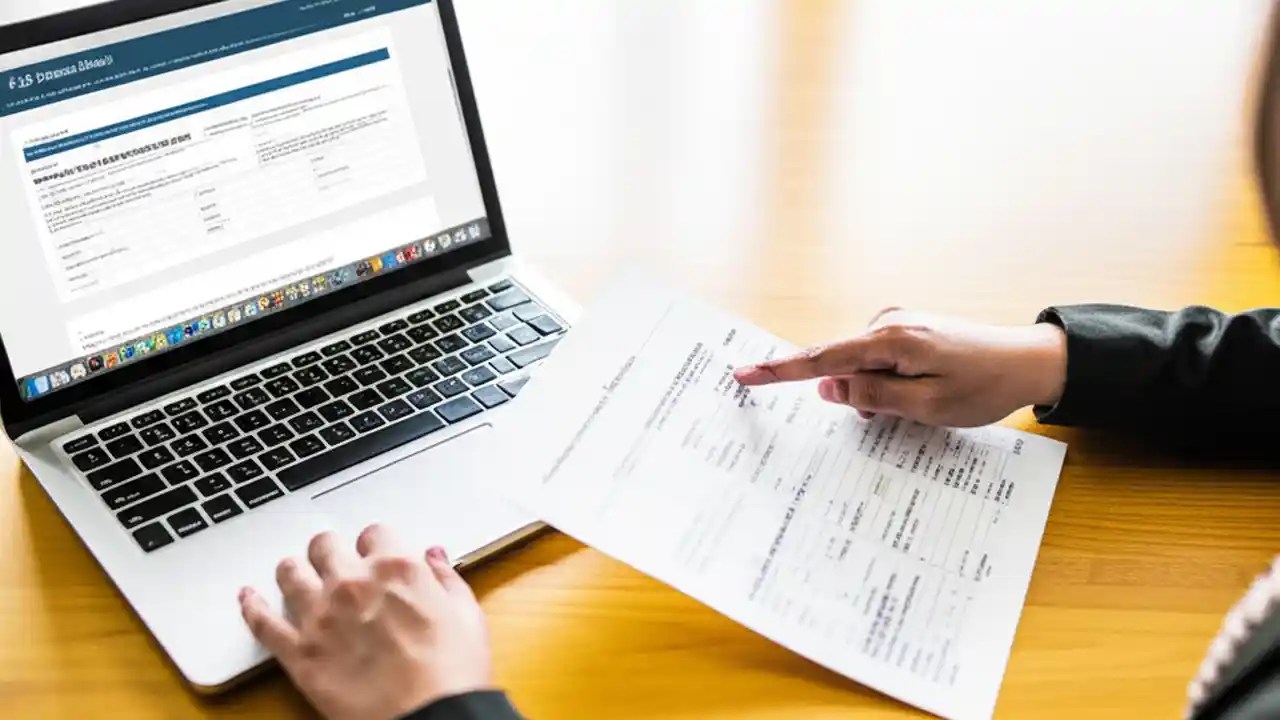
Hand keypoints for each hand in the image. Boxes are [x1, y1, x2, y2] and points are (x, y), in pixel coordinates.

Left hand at [239, 526, 493, 719]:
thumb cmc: (452, 674)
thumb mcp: (467, 616)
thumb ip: (446, 580)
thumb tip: (435, 559)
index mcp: (397, 569)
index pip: (374, 533)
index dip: (375, 543)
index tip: (375, 552)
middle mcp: (353, 584)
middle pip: (325, 546)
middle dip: (330, 550)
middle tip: (332, 559)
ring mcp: (320, 616)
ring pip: (290, 573)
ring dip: (292, 569)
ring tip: (292, 571)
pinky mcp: (299, 653)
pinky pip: (263, 621)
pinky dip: (252, 606)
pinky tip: (247, 598)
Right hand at [733, 308, 1067, 426]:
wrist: (1029, 361)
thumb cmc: (983, 387)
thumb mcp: (927, 407)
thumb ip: (872, 397)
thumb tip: (826, 386)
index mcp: (891, 340)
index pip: (820, 360)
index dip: (779, 371)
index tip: (743, 375)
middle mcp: (888, 323)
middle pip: (839, 363)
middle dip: (850, 394)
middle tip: (899, 412)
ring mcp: (898, 323)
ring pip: (859, 366)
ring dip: (874, 393)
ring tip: (923, 405)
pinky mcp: (907, 330)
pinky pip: (877, 361)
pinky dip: (884, 383)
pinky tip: (918, 395)